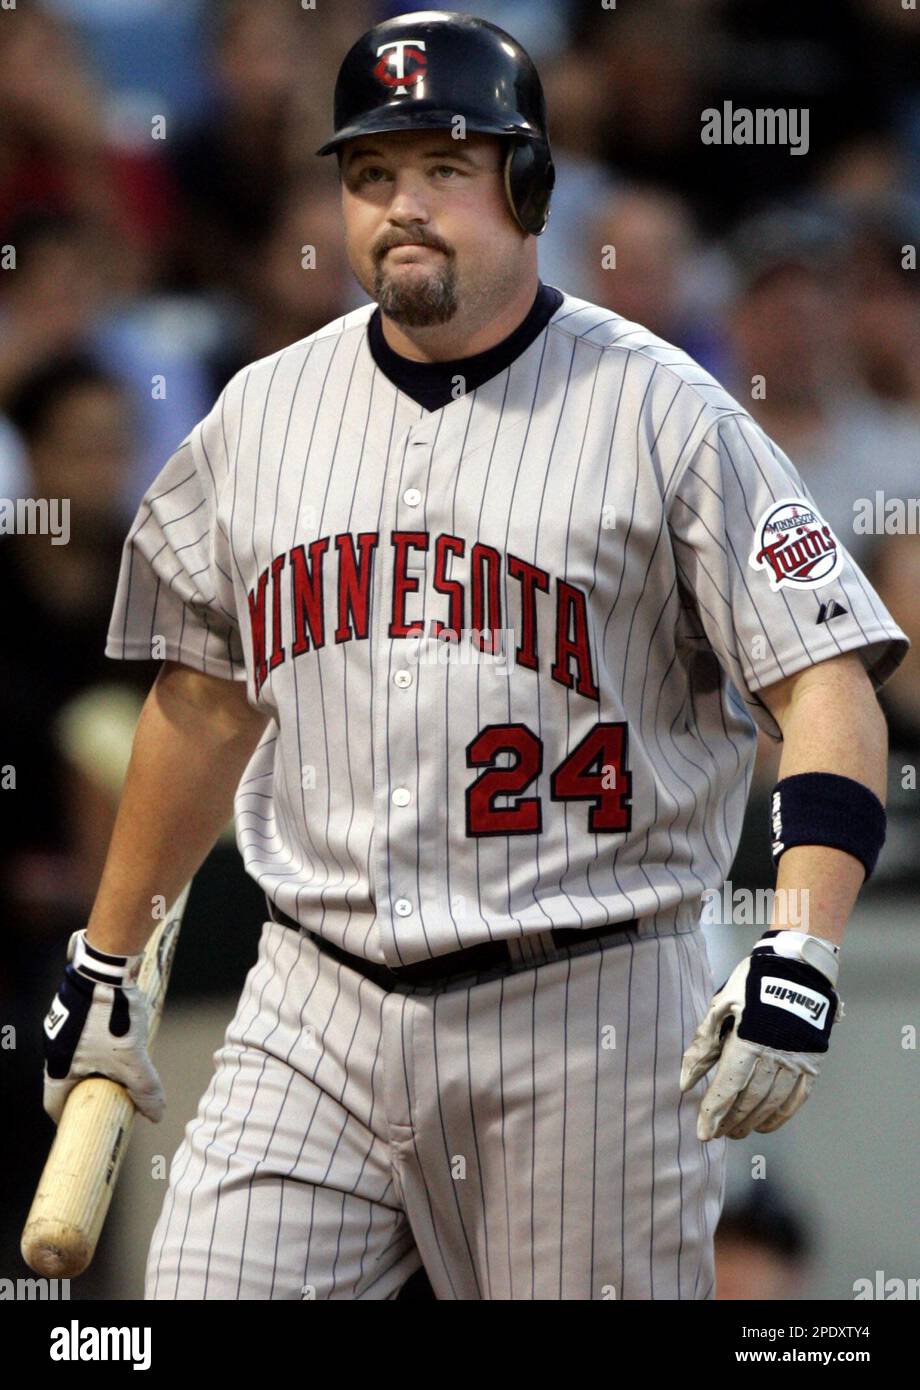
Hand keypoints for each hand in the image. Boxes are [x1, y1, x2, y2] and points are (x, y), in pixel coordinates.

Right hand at [43, 930, 164, 1124]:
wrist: (107, 967)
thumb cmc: (113, 1015)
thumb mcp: (133, 1057)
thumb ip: (144, 1088)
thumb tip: (156, 1114)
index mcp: (59, 1065)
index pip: (53, 1102)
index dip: (66, 1116)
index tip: (81, 1123)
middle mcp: (53, 1047)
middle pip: (67, 1078)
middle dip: (88, 1089)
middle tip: (109, 1095)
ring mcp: (62, 1026)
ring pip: (77, 1055)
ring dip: (96, 1064)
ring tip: (121, 1066)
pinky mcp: (74, 1008)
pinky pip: (84, 1034)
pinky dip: (99, 1042)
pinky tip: (121, 1037)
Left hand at [680, 931, 841, 1141]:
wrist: (796, 966)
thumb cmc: (753, 982)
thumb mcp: (720, 1006)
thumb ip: (703, 1045)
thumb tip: (686, 1081)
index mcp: (748, 1042)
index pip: (727, 1087)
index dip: (714, 1113)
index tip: (703, 1133)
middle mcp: (774, 1057)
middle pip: (749, 1100)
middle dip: (731, 1120)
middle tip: (718, 1132)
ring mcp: (795, 1061)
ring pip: (771, 1103)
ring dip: (752, 1121)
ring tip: (737, 1131)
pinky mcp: (811, 1062)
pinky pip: (796, 1098)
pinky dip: (781, 1115)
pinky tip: (766, 1124)